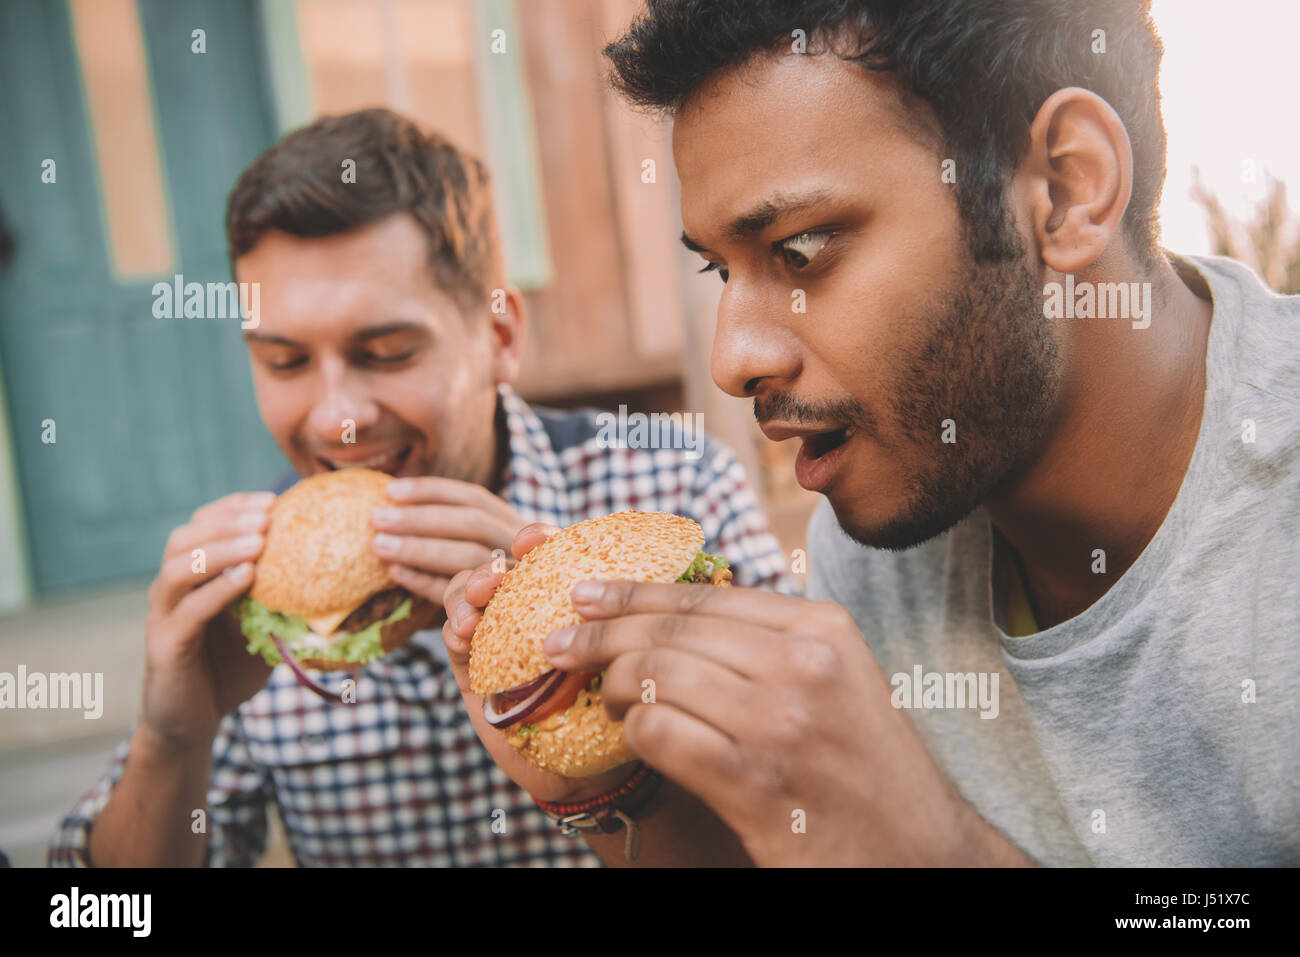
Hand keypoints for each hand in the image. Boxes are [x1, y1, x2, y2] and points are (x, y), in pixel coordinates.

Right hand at [142, 491, 275, 751]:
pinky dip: (216, 590)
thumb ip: (282, 600)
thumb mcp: (262, 627)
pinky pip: (188, 611)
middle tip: (267, 514)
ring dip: (220, 549)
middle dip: (227, 520)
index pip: (203, 526)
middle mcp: (172, 590)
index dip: (234, 507)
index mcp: (192, 577)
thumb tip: (337, 575)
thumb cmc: (230, 669)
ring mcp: (163, 617)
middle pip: (186, 537)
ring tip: (257, 540)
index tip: (273, 500)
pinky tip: (247, 577)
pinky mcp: (165, 646)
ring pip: (179, 568)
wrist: (192, 721)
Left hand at [371, 477, 529, 630]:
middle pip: (474, 523)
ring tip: (379, 545)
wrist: (512, 652)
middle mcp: (525, 550)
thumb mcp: (475, 558)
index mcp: (518, 528)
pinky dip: (425, 581)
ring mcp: (519, 581)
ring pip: (470, 556)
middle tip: (376, 519)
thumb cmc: (482, 597)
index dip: (432, 491)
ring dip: (420, 548)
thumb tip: (392, 501)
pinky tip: (396, 573)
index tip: (390, 491)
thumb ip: (447, 534)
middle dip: (421, 518)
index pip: (475, 500)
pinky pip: (460, 594)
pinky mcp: (502, 614)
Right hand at [441, 523, 643, 802]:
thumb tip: (666, 574)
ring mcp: (497, 631)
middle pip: (502, 563)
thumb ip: (625, 620)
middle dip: (498, 558)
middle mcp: (528, 606)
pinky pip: (453, 632)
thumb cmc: (615, 706)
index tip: (542, 539)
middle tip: (501, 569)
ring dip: (469, 586)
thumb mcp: (627, 657)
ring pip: (469, 590)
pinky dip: (453, 625)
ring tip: (478, 597)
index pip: (547, 553)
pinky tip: (463, 631)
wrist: (587, 769)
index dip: (539, 538)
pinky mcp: (471, 662)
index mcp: (565, 594)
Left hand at [538, 582, 1027, 865]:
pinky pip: (660, 735)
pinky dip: (633, 732)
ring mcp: (779, 723)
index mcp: (822, 628)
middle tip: (559, 642)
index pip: (704, 594)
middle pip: (672, 630)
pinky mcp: (754, 783)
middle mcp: (803, 665)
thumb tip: (676, 609)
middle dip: (601, 632)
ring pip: (655, 676)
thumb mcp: (839, 676)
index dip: (633, 591)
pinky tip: (632, 738)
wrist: (920, 851)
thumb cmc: (864, 762)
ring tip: (602, 698)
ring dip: (612, 686)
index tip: (586, 593)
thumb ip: (771, 637)